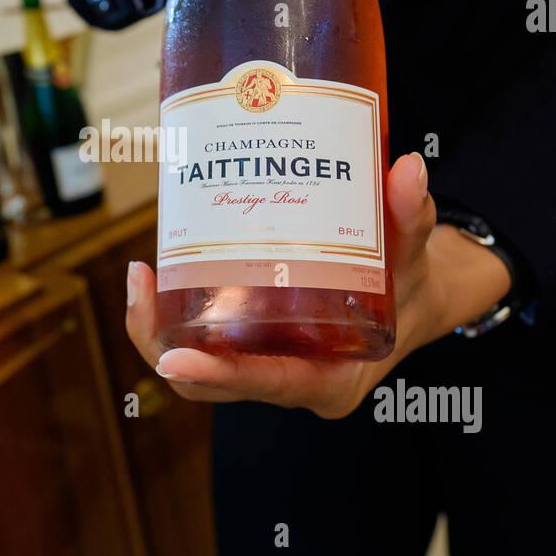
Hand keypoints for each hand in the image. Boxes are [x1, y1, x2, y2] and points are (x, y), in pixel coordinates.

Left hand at [125, 153, 512, 418]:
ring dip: (158, 331)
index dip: (220, 375)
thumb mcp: (417, 258)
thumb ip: (412, 220)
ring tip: (139, 275)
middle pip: (213, 385)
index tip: (175, 359)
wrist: (411, 296)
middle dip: (166, 347)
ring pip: (198, 367)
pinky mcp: (252, 345)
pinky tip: (153, 270)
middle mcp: (293, 382)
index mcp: (334, 381)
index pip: (269, 385)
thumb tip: (409, 170)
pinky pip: (202, 342)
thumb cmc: (413, 287)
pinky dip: (172, 315)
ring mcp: (267, 366)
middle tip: (141, 288)